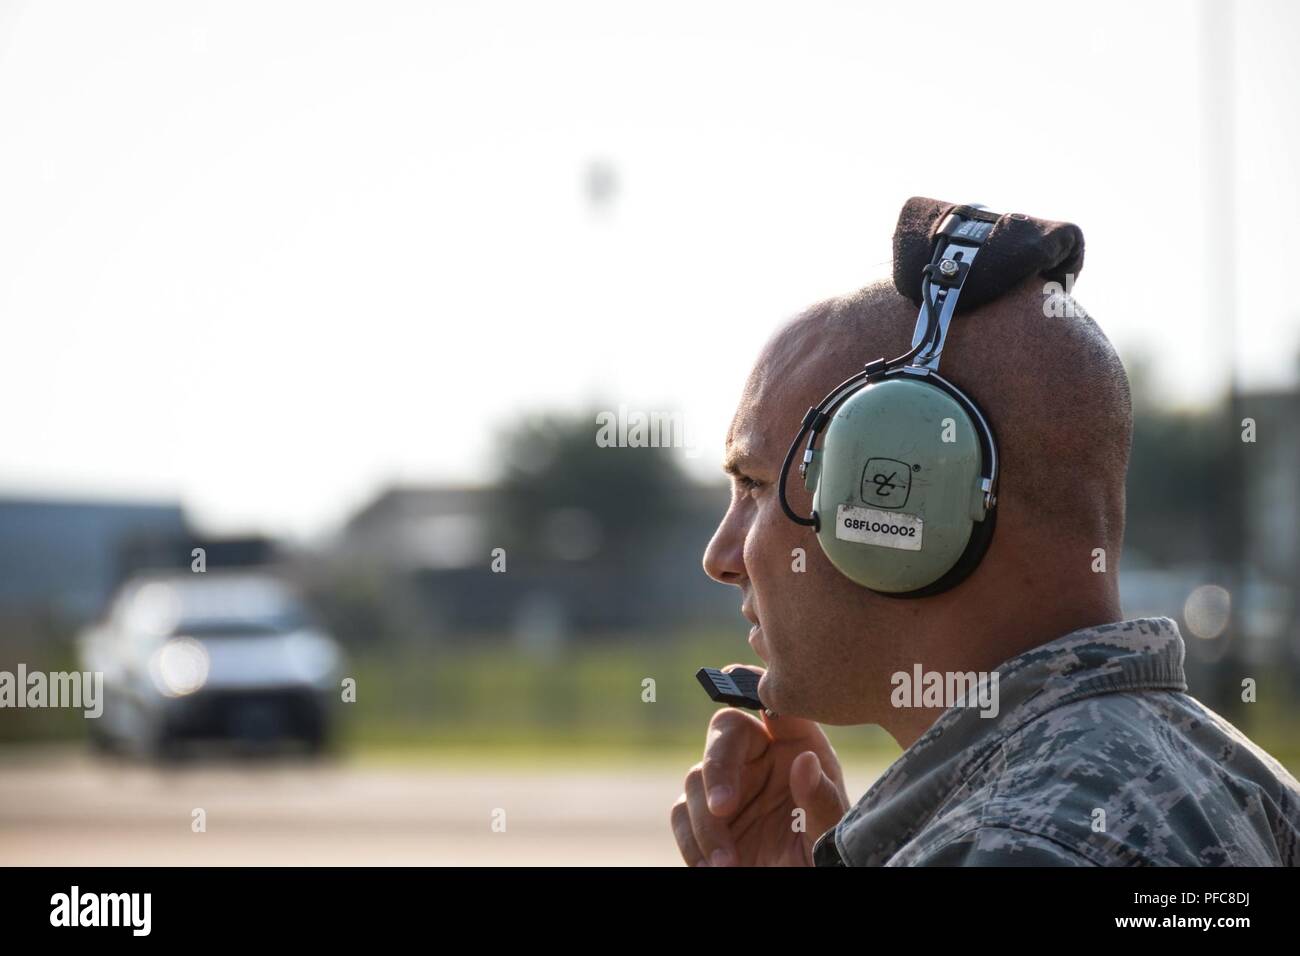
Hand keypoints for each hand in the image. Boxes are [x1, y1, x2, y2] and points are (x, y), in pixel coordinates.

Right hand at [671, 666, 849, 865]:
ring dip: (705, 822)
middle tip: (722, 807)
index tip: (734, 679)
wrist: (798, 888)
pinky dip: (691, 842)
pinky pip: (682, 815)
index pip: (775, 703)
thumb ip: (820, 799)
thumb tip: (804, 761)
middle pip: (725, 730)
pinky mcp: (704, 817)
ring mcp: (730, 785)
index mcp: (798, 746)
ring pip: (697, 777)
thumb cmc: (824, 859)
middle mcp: (761, 757)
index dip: (752, 684)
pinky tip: (712, 866)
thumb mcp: (830, 834)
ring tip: (726, 863)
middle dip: (718, 766)